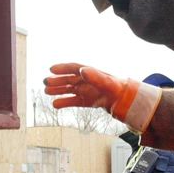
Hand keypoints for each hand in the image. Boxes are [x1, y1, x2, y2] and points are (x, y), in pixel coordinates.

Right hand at [43, 63, 159, 129]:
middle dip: (57, 80)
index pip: (74, 68)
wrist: (128, 101)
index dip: (63, 68)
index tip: (51, 69)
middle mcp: (88, 81)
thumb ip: (95, 76)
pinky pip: (74, 101)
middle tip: (45, 83)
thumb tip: (82, 70)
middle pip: (69, 79)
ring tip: (46, 92)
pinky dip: (64, 102)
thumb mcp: (108, 83)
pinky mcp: (88, 101)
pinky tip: (55, 104)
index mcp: (92, 73)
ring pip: (69, 89)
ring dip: (58, 90)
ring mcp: (87, 91)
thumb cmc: (119, 89)